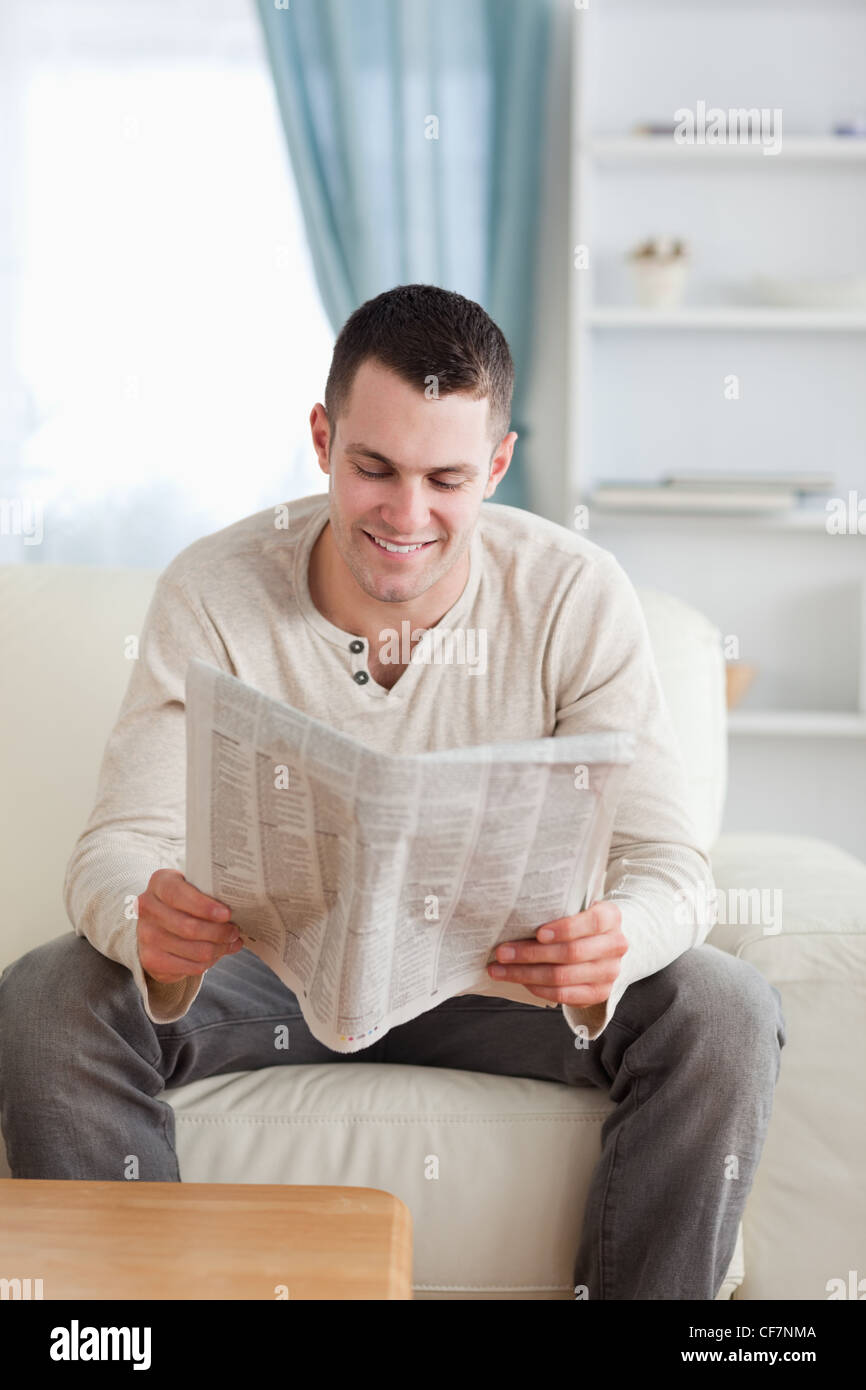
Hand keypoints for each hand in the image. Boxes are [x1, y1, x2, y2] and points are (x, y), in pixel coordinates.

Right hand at [136, 869, 242, 984]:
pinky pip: (189, 967)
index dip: (204, 906)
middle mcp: (147, 908)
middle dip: (219, 932)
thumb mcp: (195, 889)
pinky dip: (208, 963)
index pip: (178, 894)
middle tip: (235, 931)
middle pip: (189, 927)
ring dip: (218, 949)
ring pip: (193, 950)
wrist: (159, 924)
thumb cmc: (186, 902)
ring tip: (229, 943)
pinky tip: (215, 954)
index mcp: (160, 883)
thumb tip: (242, 910)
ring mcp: (146, 935)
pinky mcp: (150, 960)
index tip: (227, 914)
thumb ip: (212, 895)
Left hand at [487, 899, 626, 1006]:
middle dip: (531, 954)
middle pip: (570, 953)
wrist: (605, 941)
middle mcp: (615, 945)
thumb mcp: (577, 907)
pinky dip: (538, 988)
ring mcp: (609, 972)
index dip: (565, 929)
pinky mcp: (599, 993)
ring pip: (562, 977)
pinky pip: (563, 995)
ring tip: (499, 970)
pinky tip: (520, 981)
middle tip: (502, 953)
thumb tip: (515, 918)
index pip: (592, 923)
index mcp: (611, 917)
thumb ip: (557, 910)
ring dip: (526, 974)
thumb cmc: (580, 920)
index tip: (538, 933)